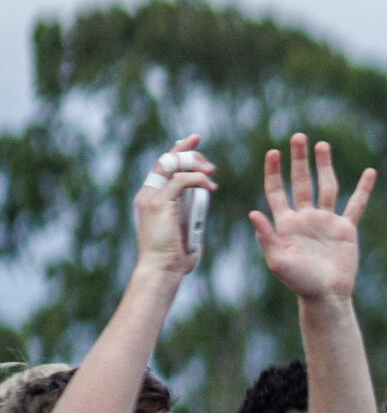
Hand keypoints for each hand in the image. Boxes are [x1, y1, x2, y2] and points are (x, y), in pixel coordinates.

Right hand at [131, 136, 215, 280]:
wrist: (163, 269)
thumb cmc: (176, 257)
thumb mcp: (186, 228)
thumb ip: (190, 211)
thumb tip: (201, 203)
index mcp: (153, 199)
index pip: (164, 168)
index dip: (179, 152)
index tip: (194, 142)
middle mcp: (148, 194)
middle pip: (166, 161)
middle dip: (188, 152)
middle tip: (209, 163)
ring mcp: (151, 198)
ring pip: (172, 166)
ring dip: (194, 164)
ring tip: (211, 173)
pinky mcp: (158, 203)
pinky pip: (180, 181)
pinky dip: (197, 180)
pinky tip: (210, 186)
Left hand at [250, 134, 375, 303]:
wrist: (326, 295)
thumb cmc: (298, 282)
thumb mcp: (277, 260)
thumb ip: (266, 236)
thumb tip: (253, 213)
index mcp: (286, 223)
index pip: (277, 190)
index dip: (274, 171)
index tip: (273, 152)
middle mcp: (305, 217)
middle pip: (302, 181)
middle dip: (299, 159)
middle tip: (298, 137)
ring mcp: (326, 221)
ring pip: (326, 187)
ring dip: (324, 166)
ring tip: (323, 145)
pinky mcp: (346, 229)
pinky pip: (356, 205)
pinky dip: (363, 189)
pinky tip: (369, 172)